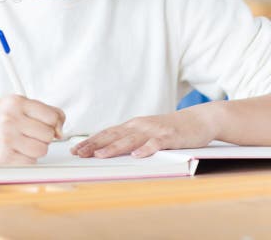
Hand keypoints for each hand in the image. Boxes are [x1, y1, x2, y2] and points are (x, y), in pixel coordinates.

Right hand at [0, 95, 64, 164]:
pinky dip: (26, 159)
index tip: (48, 125)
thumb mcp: (14, 105)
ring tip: (21, 142)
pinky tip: (14, 150)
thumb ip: (41, 111)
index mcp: (15, 102)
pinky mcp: (4, 156)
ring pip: (42, 150)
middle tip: (28, 133)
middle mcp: (10, 118)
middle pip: (49, 134)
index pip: (52, 116)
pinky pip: (31, 162)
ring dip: (35, 149)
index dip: (54, 123)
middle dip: (43, 136)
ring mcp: (7, 138)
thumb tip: (61, 130)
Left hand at [71, 107, 216, 158]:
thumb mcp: (147, 132)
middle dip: (94, 145)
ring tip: (100, 155)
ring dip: (114, 148)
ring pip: (130, 140)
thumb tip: (110, 147)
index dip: (90, 141)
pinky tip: (137, 155)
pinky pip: (156, 144)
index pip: (107, 133)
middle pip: (113, 136)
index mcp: (133, 126)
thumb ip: (131, 138)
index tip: (75, 149)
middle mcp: (140, 126)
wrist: (199, 120)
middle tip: (78, 153)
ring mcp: (154, 131)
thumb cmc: (171, 129)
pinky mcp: (170, 137)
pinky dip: (146, 149)